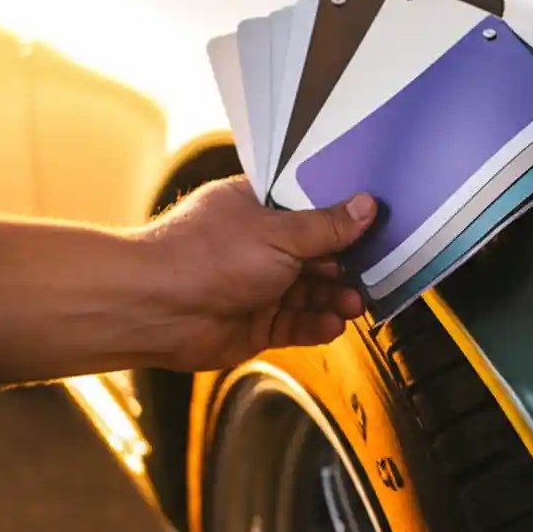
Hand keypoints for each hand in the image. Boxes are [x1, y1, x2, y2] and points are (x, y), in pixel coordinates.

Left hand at [137, 176, 375, 370]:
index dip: (344, 217)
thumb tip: (365, 207)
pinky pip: (297, 323)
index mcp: (260, 207)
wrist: (156, 308)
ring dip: (336, 297)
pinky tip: (332, 324)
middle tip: (373, 272)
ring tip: (355, 303)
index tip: (375, 224)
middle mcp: (260, 245)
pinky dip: (317, 324)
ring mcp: (258, 285)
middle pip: (318, 254)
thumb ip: (327, 225)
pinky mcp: (256, 322)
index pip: (313, 208)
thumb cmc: (203, 256)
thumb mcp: (280, 232)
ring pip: (311, 292)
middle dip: (346, 265)